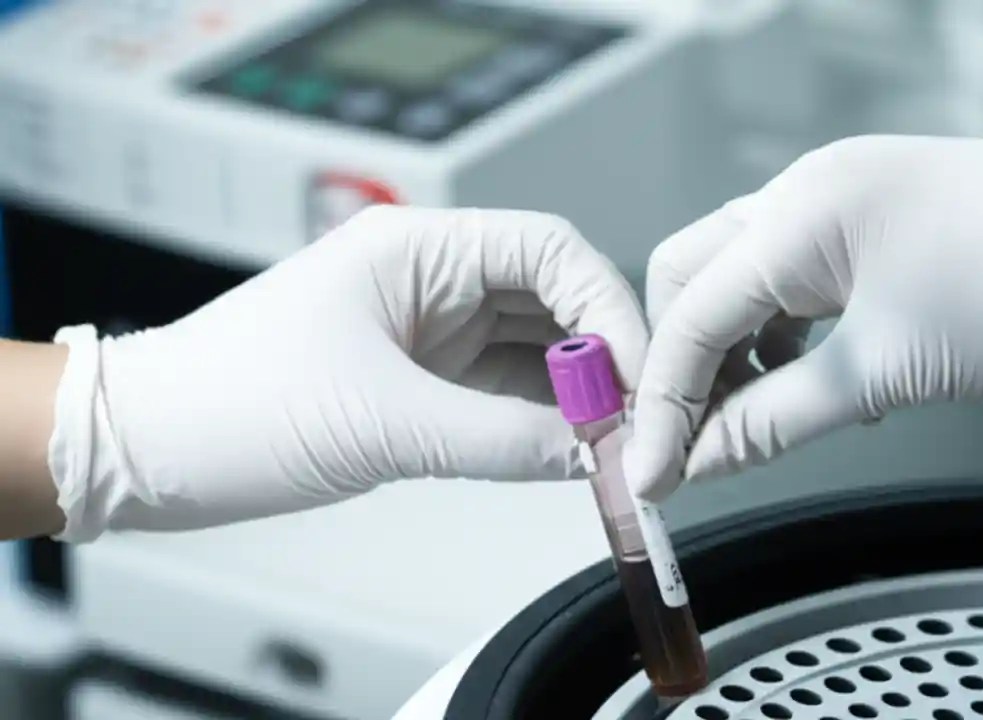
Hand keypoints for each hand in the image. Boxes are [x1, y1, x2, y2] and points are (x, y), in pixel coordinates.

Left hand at [50, 207, 646, 540]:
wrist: (150, 452)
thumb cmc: (229, 404)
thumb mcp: (379, 422)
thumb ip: (499, 438)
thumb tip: (589, 454)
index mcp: (419, 249)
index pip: (549, 250)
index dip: (606, 304)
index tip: (636, 370)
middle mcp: (433, 281)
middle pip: (554, 301)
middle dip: (600, 359)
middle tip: (632, 421)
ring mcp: (431, 333)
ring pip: (536, 352)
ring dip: (576, 397)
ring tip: (607, 448)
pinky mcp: (425, 382)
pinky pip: (507, 395)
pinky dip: (542, 424)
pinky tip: (567, 455)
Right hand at [627, 135, 982, 500]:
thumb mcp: (888, 373)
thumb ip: (774, 421)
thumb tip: (699, 461)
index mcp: (798, 215)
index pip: (690, 316)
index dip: (662, 405)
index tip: (651, 475)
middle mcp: (807, 193)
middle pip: (695, 280)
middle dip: (684, 363)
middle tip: (695, 440)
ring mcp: (842, 201)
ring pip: (744, 280)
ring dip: (735, 350)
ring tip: (755, 420)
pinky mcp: (875, 221)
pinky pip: (797, 279)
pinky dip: (784, 335)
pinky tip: (807, 383)